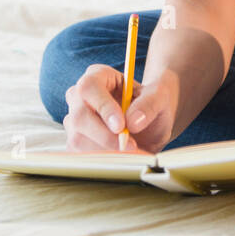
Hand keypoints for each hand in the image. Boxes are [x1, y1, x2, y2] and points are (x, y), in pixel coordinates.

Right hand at [63, 64, 177, 153]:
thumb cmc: (153, 102)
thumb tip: (132, 122)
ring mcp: (74, 120)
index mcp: (97, 75)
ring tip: (131, 151)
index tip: (121, 125)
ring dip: (106, 150)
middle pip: (79, 117)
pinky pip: (80, 155)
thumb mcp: (160, 97)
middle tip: (131, 146)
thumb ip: (149, 104)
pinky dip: (102, 160)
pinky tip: (121, 156)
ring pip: (78, 139)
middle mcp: (80, 96)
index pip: (89, 88)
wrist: (150, 121)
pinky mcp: (75, 140)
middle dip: (105, 136)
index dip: (103, 107)